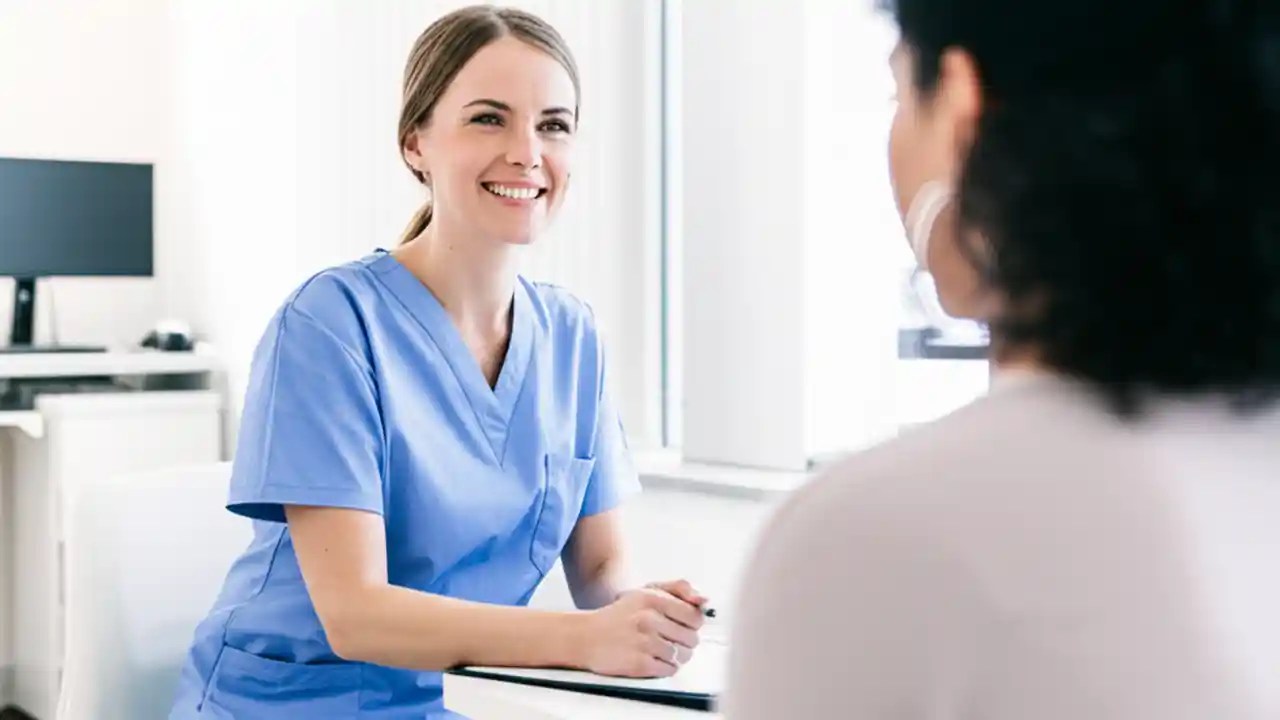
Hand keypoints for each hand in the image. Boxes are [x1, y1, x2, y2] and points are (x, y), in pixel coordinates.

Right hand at [574, 585, 704, 677]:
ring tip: (660, 650)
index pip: (695, 616)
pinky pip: (669, 670)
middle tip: (669, 639)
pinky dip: (665, 667)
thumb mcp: (646, 592)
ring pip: (682, 656)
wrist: (586, 636)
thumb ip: (678, 590)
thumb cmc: (621, 615)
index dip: (692, 624)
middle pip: (691, 639)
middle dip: (684, 642)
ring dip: (675, 656)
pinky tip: (652, 659)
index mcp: (653, 599)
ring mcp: (644, 642)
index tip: (682, 625)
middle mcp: (649, 619)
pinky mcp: (638, 664)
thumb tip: (705, 600)